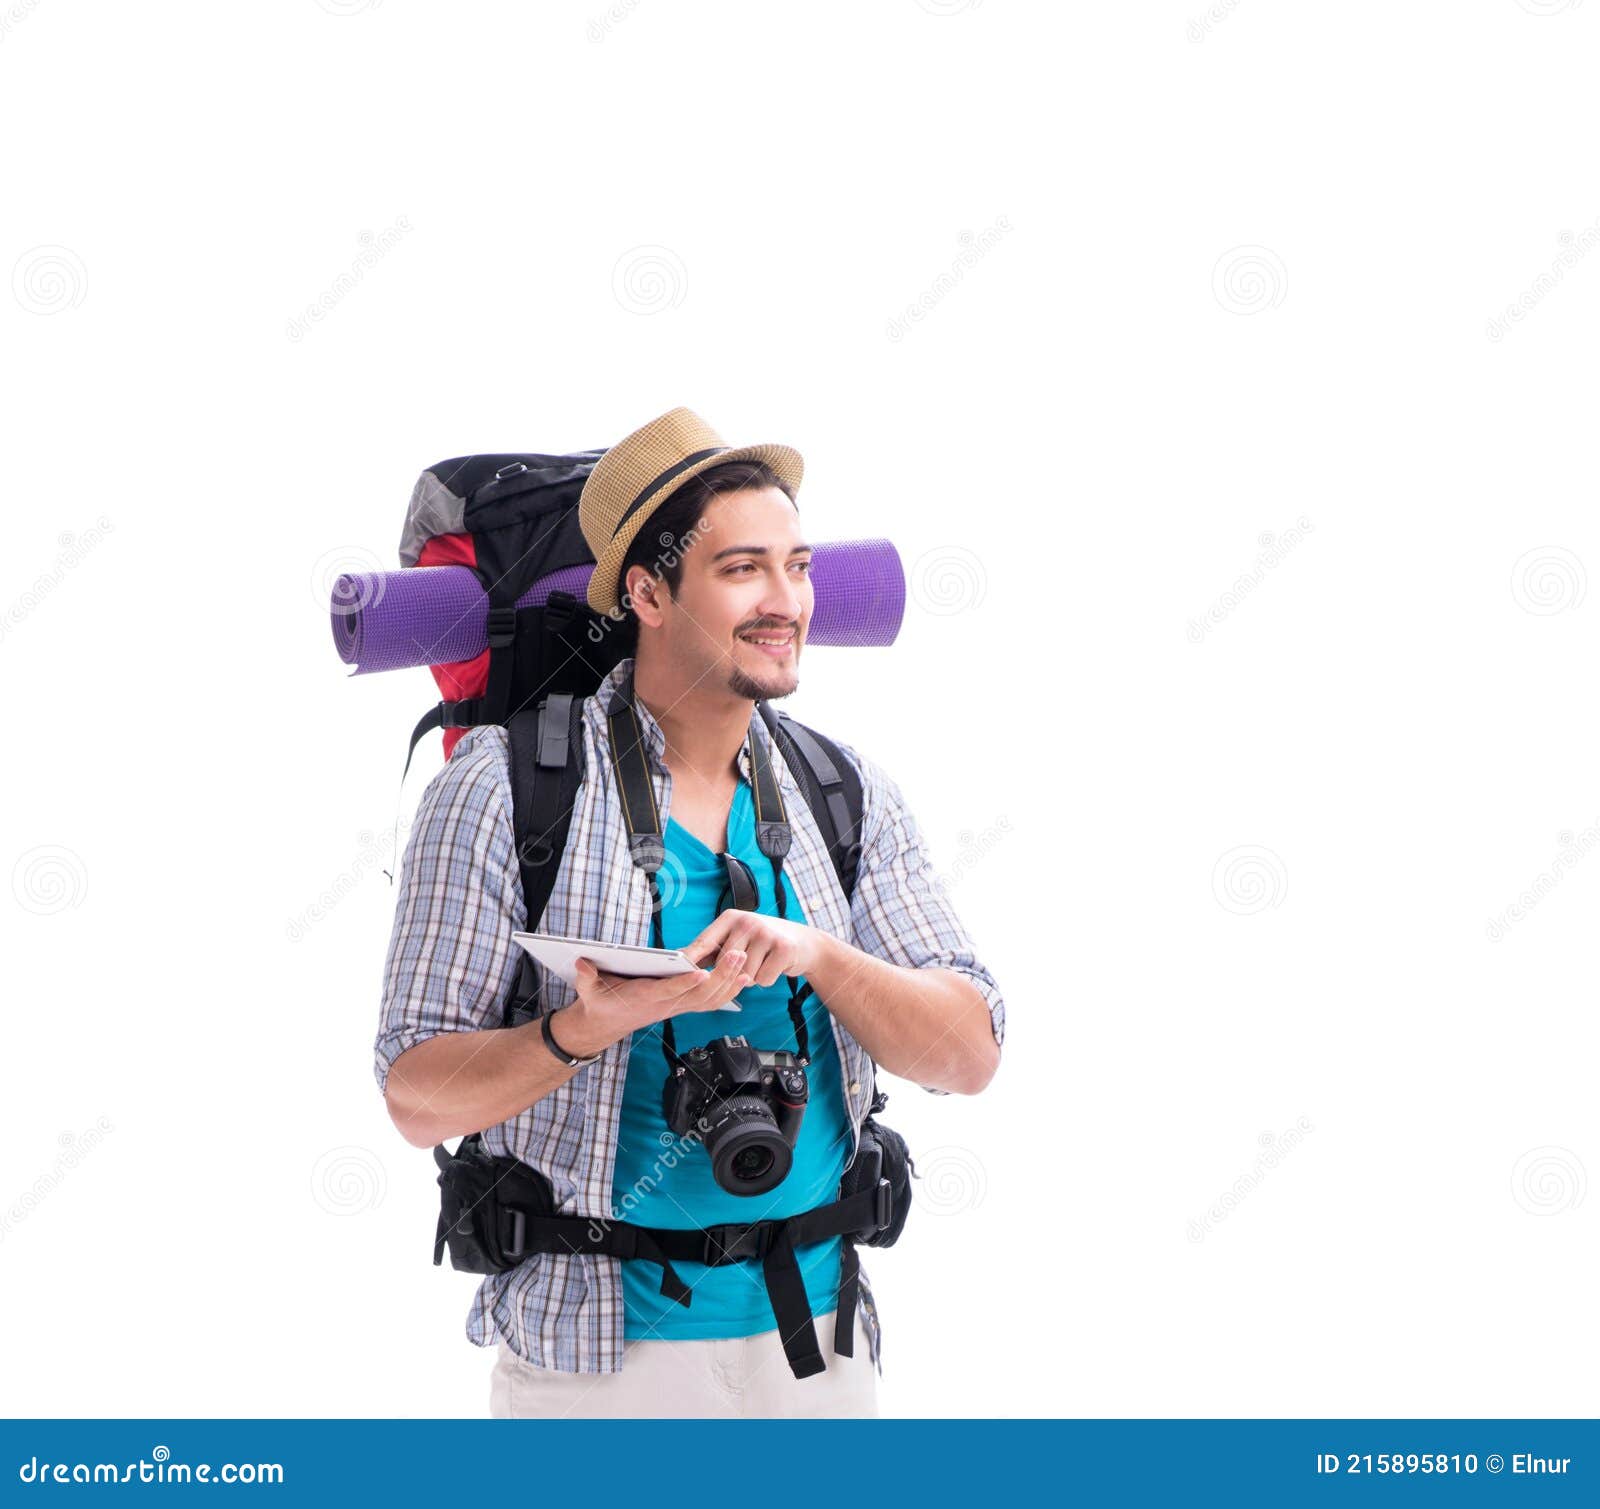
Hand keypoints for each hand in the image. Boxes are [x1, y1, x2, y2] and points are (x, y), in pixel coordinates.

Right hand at [564, 945, 752, 1049]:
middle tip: (738, 955)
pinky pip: (711, 1001)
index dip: (684, 982)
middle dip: (720, 976)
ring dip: (729, 982)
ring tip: (745, 961)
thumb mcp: (588, 989)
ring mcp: (677, 1006)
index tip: (700, 971)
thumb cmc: (601, 1001)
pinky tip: (742, 977)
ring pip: (710, 999)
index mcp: (645, 997)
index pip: (668, 991)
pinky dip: (729, 991)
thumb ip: (586, 977)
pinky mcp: (683, 1005)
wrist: (607, 1022)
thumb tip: (581, 963)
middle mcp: (666, 1004)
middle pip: (699, 994)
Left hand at [684, 911, 821, 989]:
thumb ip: (713, 947)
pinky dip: (766, 979)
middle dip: (732, 972)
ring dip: (751, 977)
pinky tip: (774, 966)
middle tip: (746, 963)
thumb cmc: (763, 942)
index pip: (704, 941)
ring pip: (744, 975)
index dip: (690, 960)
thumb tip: (682, 961)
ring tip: (762, 962)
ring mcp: (766, 933)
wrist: (805, 943)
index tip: (676, 974)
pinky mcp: (783, 948)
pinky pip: (762, 979)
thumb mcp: (738, 936)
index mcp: (730, 917)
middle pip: (724, 963)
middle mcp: (747, 921)